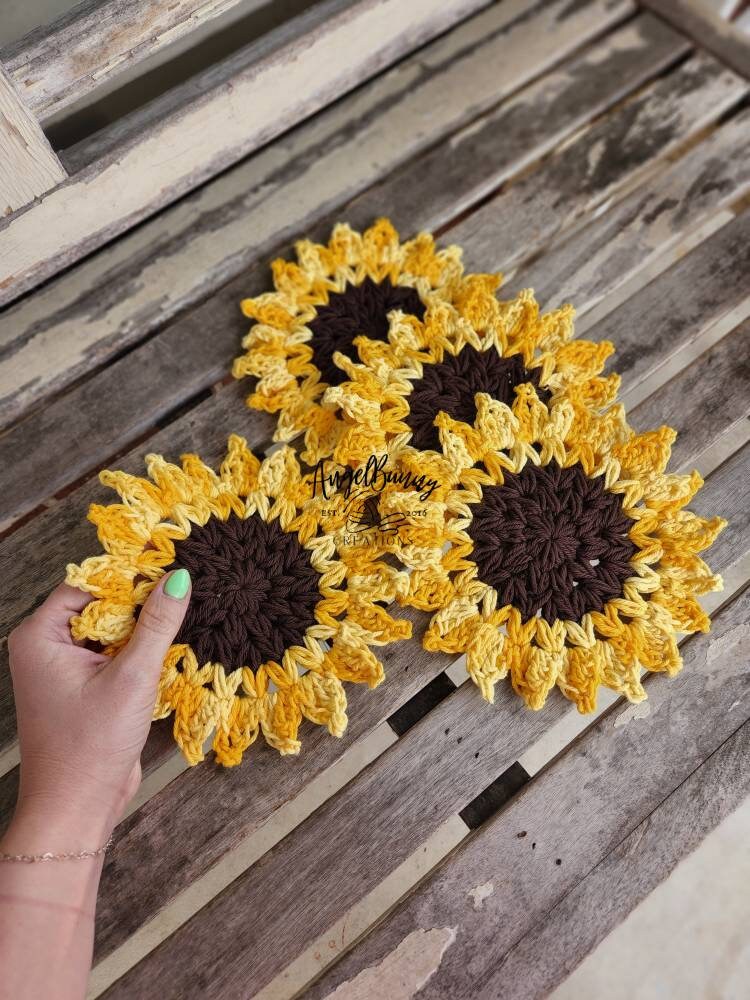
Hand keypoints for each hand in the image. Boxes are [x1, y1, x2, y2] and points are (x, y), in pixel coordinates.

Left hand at [7, 569, 190, 845]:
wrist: (76, 808)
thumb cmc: (91, 747)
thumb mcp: (133, 677)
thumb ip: (158, 624)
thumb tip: (179, 578)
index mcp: (40, 636)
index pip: (88, 584)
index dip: (128, 578)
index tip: (169, 569)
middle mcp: (45, 647)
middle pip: (101, 604)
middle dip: (140, 603)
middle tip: (182, 595)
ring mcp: (63, 668)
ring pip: (111, 629)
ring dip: (143, 629)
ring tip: (179, 621)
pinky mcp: (82, 687)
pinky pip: (113, 653)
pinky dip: (138, 651)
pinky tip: (166, 652)